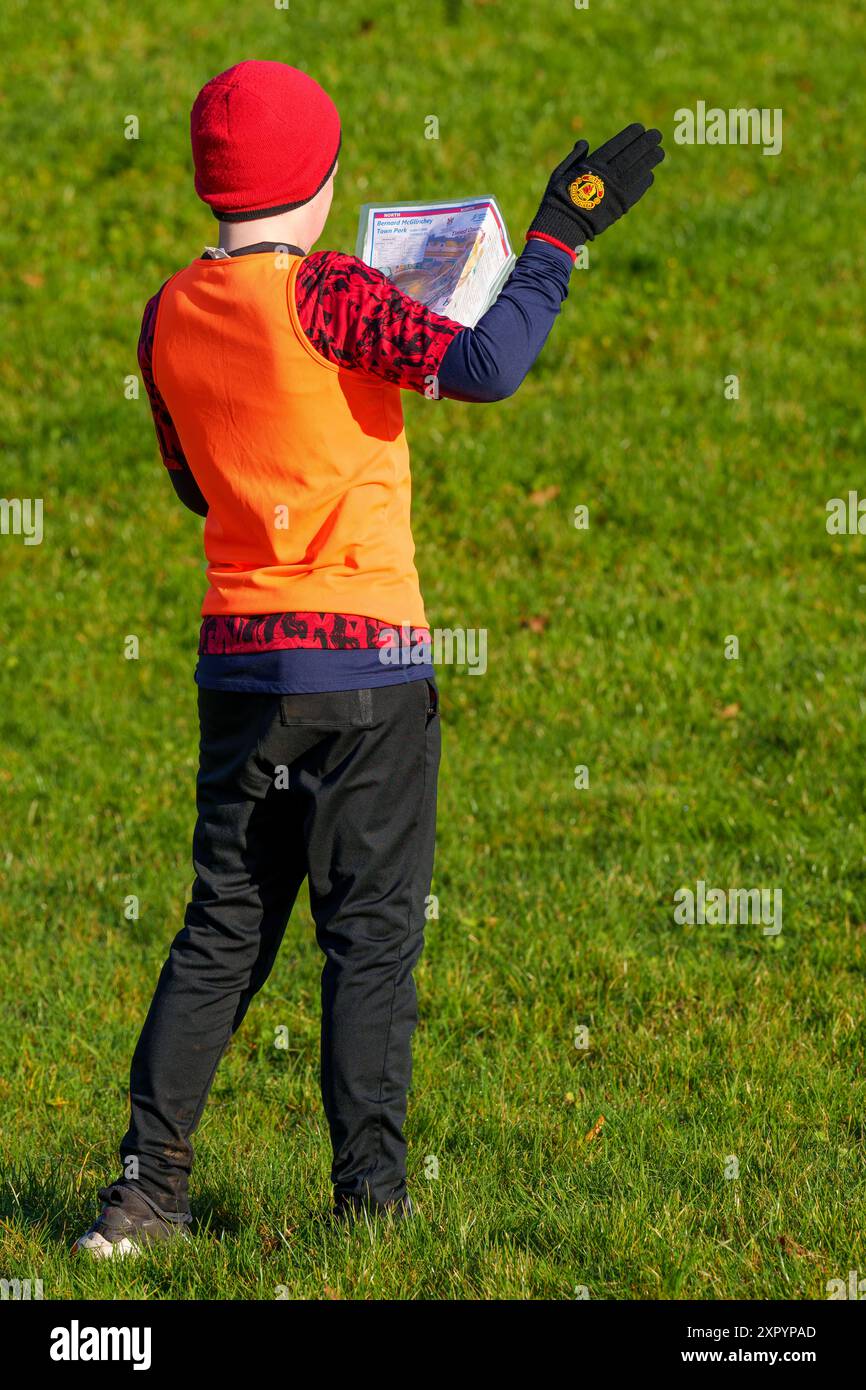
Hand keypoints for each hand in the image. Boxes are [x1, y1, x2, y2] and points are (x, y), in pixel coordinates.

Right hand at [527, 124, 664, 251]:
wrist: (562, 227)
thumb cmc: (558, 198)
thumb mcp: (560, 173)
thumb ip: (574, 157)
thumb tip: (584, 143)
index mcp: (593, 164)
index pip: (618, 144)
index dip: (631, 135)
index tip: (640, 128)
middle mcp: (608, 175)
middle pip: (632, 154)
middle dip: (646, 143)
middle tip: (657, 135)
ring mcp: (616, 190)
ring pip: (639, 170)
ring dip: (651, 160)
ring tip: (659, 152)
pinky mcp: (620, 206)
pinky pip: (637, 190)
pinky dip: (645, 181)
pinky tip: (649, 174)